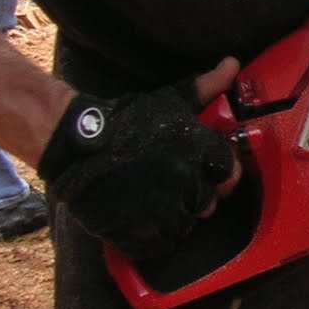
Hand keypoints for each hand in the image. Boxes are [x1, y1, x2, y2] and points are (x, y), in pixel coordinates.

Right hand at [38, 58, 241, 258]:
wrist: (76, 144)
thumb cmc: (125, 121)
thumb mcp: (171, 100)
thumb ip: (207, 87)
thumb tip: (233, 64)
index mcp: (198, 150)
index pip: (229, 170)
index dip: (219, 172)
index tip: (205, 171)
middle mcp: (185, 180)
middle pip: (209, 201)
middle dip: (196, 195)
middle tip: (175, 186)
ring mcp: (161, 209)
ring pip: (186, 225)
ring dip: (175, 217)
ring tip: (156, 202)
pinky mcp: (136, 231)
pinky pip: (160, 245)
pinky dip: (154, 238)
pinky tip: (143, 221)